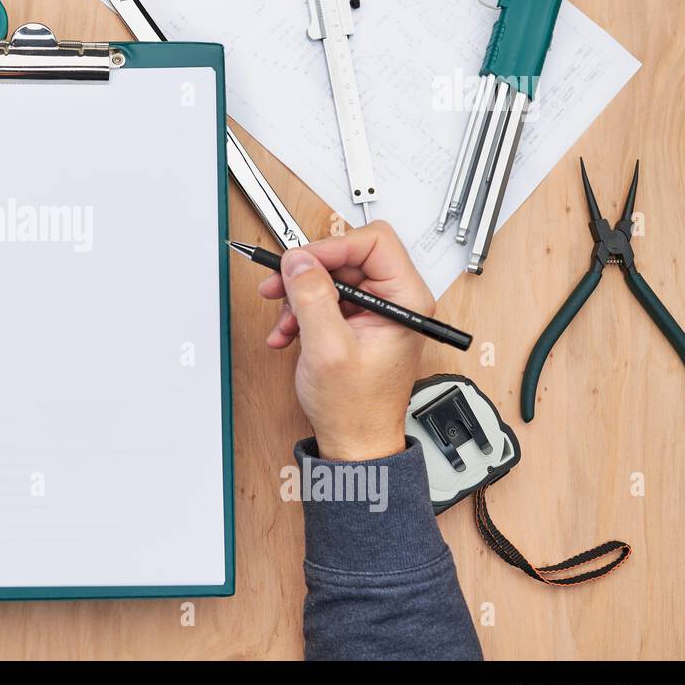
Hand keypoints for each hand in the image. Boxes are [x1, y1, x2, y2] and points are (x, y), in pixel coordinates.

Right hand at [257, 221, 433, 460]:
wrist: (354, 442)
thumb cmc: (357, 408)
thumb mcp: (328, 348)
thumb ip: (312, 297)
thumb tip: (298, 261)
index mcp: (405, 300)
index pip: (373, 242)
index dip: (331, 247)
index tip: (301, 263)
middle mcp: (394, 300)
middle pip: (346, 257)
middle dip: (307, 274)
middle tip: (280, 286)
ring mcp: (374, 311)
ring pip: (329, 277)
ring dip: (299, 296)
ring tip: (284, 323)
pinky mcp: (356, 321)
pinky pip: (323, 298)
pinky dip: (300, 312)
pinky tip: (288, 333)